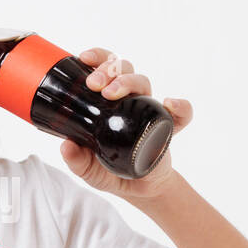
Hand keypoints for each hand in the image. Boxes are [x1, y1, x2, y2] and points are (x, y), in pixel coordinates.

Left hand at [58, 47, 192, 200]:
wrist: (138, 189)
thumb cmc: (110, 171)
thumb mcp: (87, 169)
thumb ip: (76, 160)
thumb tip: (66, 146)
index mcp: (106, 102)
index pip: (103, 69)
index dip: (96, 57)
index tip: (83, 58)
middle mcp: (128, 101)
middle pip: (123, 69)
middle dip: (108, 69)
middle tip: (94, 84)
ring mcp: (147, 111)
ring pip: (143, 82)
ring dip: (128, 80)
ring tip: (112, 93)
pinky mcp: (167, 127)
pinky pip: (181, 113)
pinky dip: (180, 106)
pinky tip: (168, 103)